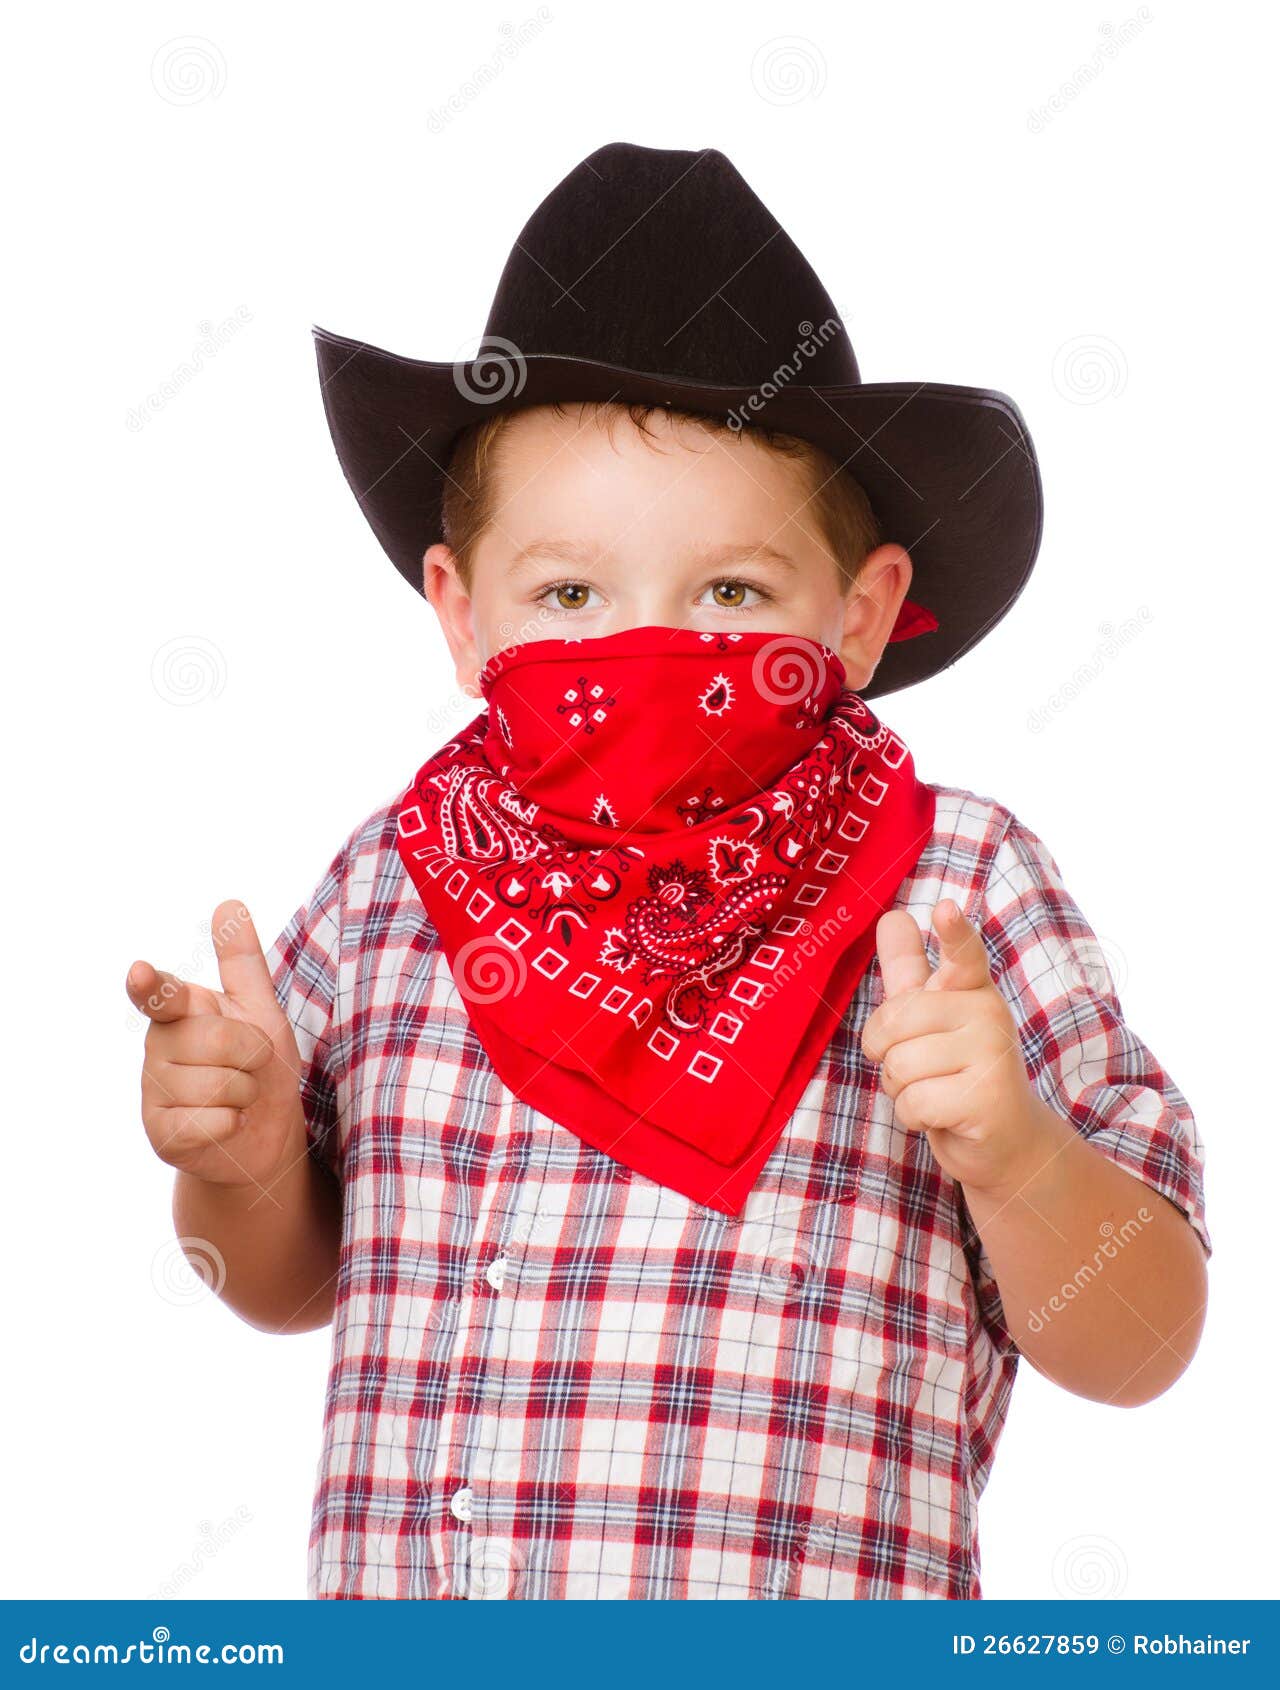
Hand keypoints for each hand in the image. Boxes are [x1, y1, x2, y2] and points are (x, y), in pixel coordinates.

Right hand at [127, 901, 305, 1188]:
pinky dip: (233, 1123)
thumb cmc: (261, 1067)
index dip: (151, 985)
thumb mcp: (260, 1010)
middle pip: (217, 1040)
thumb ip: (241, 962)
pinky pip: (211, 1121)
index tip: (141, 973)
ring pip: (218, 1083)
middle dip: (252, 1055)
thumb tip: (228, 902)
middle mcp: (158, 1048)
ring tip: (238, 1097)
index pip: (161, 995)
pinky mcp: (161, 1134)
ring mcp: (154, 1093)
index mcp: (179, 1013)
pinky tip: (226, 1125)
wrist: (266, 1134)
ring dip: (246, 1092)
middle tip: (250, 1067)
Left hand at [860, 898, 1059, 1195]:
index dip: (953, 932)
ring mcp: (993, 1054)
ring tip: (936, 1093)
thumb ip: (909, 971)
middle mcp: (988, 1013)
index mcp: (971, 989)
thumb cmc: (955, 1074)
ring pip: (900, 1066)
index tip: (945, 909)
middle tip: (920, 1069)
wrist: (1002, 1143)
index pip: (963, 953)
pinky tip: (944, 1117)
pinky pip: (914, 1102)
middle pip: (894, 1022)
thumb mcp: (928, 1019)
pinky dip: (915, 1117)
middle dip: (886, 1054)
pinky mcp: (988, 1097)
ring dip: (902, 1090)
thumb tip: (892, 916)